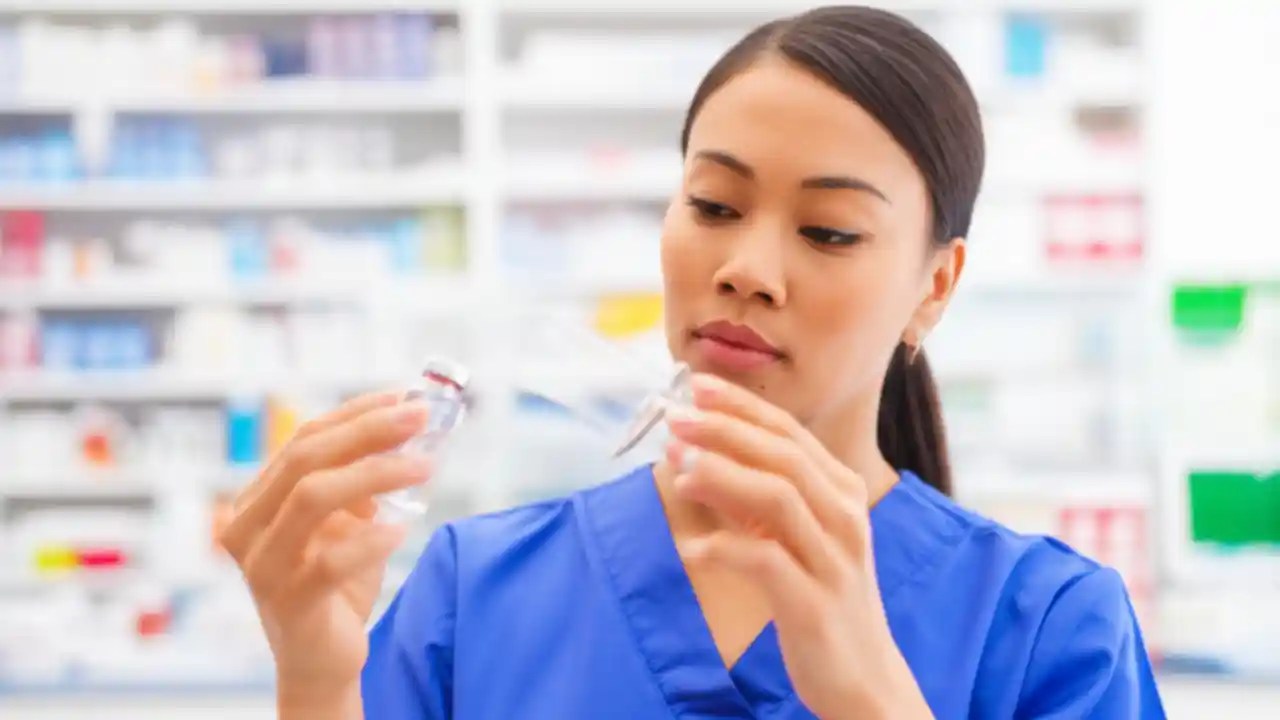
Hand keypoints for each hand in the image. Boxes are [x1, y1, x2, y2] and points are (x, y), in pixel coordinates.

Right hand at [219, 392, 432, 699]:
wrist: (322, 657)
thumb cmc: (337, 582)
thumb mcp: (349, 522)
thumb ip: (363, 482)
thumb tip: (408, 433)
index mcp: (258, 499)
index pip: (304, 439)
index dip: (355, 413)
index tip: (402, 398)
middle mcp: (248, 527)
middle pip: (305, 459)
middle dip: (368, 431)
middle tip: (419, 417)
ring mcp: (263, 566)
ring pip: (313, 498)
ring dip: (376, 474)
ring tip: (424, 466)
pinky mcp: (289, 603)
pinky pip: (330, 560)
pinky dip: (371, 540)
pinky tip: (401, 530)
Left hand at [665, 374, 932, 719]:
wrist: (863, 677)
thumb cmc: (819, 595)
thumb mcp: (794, 535)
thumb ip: (754, 496)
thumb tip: (695, 454)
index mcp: (841, 491)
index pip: (789, 432)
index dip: (741, 406)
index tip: (695, 385)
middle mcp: (843, 516)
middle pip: (783, 456)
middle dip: (725, 430)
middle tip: (675, 418)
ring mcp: (833, 560)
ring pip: (779, 498)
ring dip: (724, 476)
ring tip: (679, 468)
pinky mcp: (814, 603)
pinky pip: (767, 563)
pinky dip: (726, 548)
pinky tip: (693, 547)